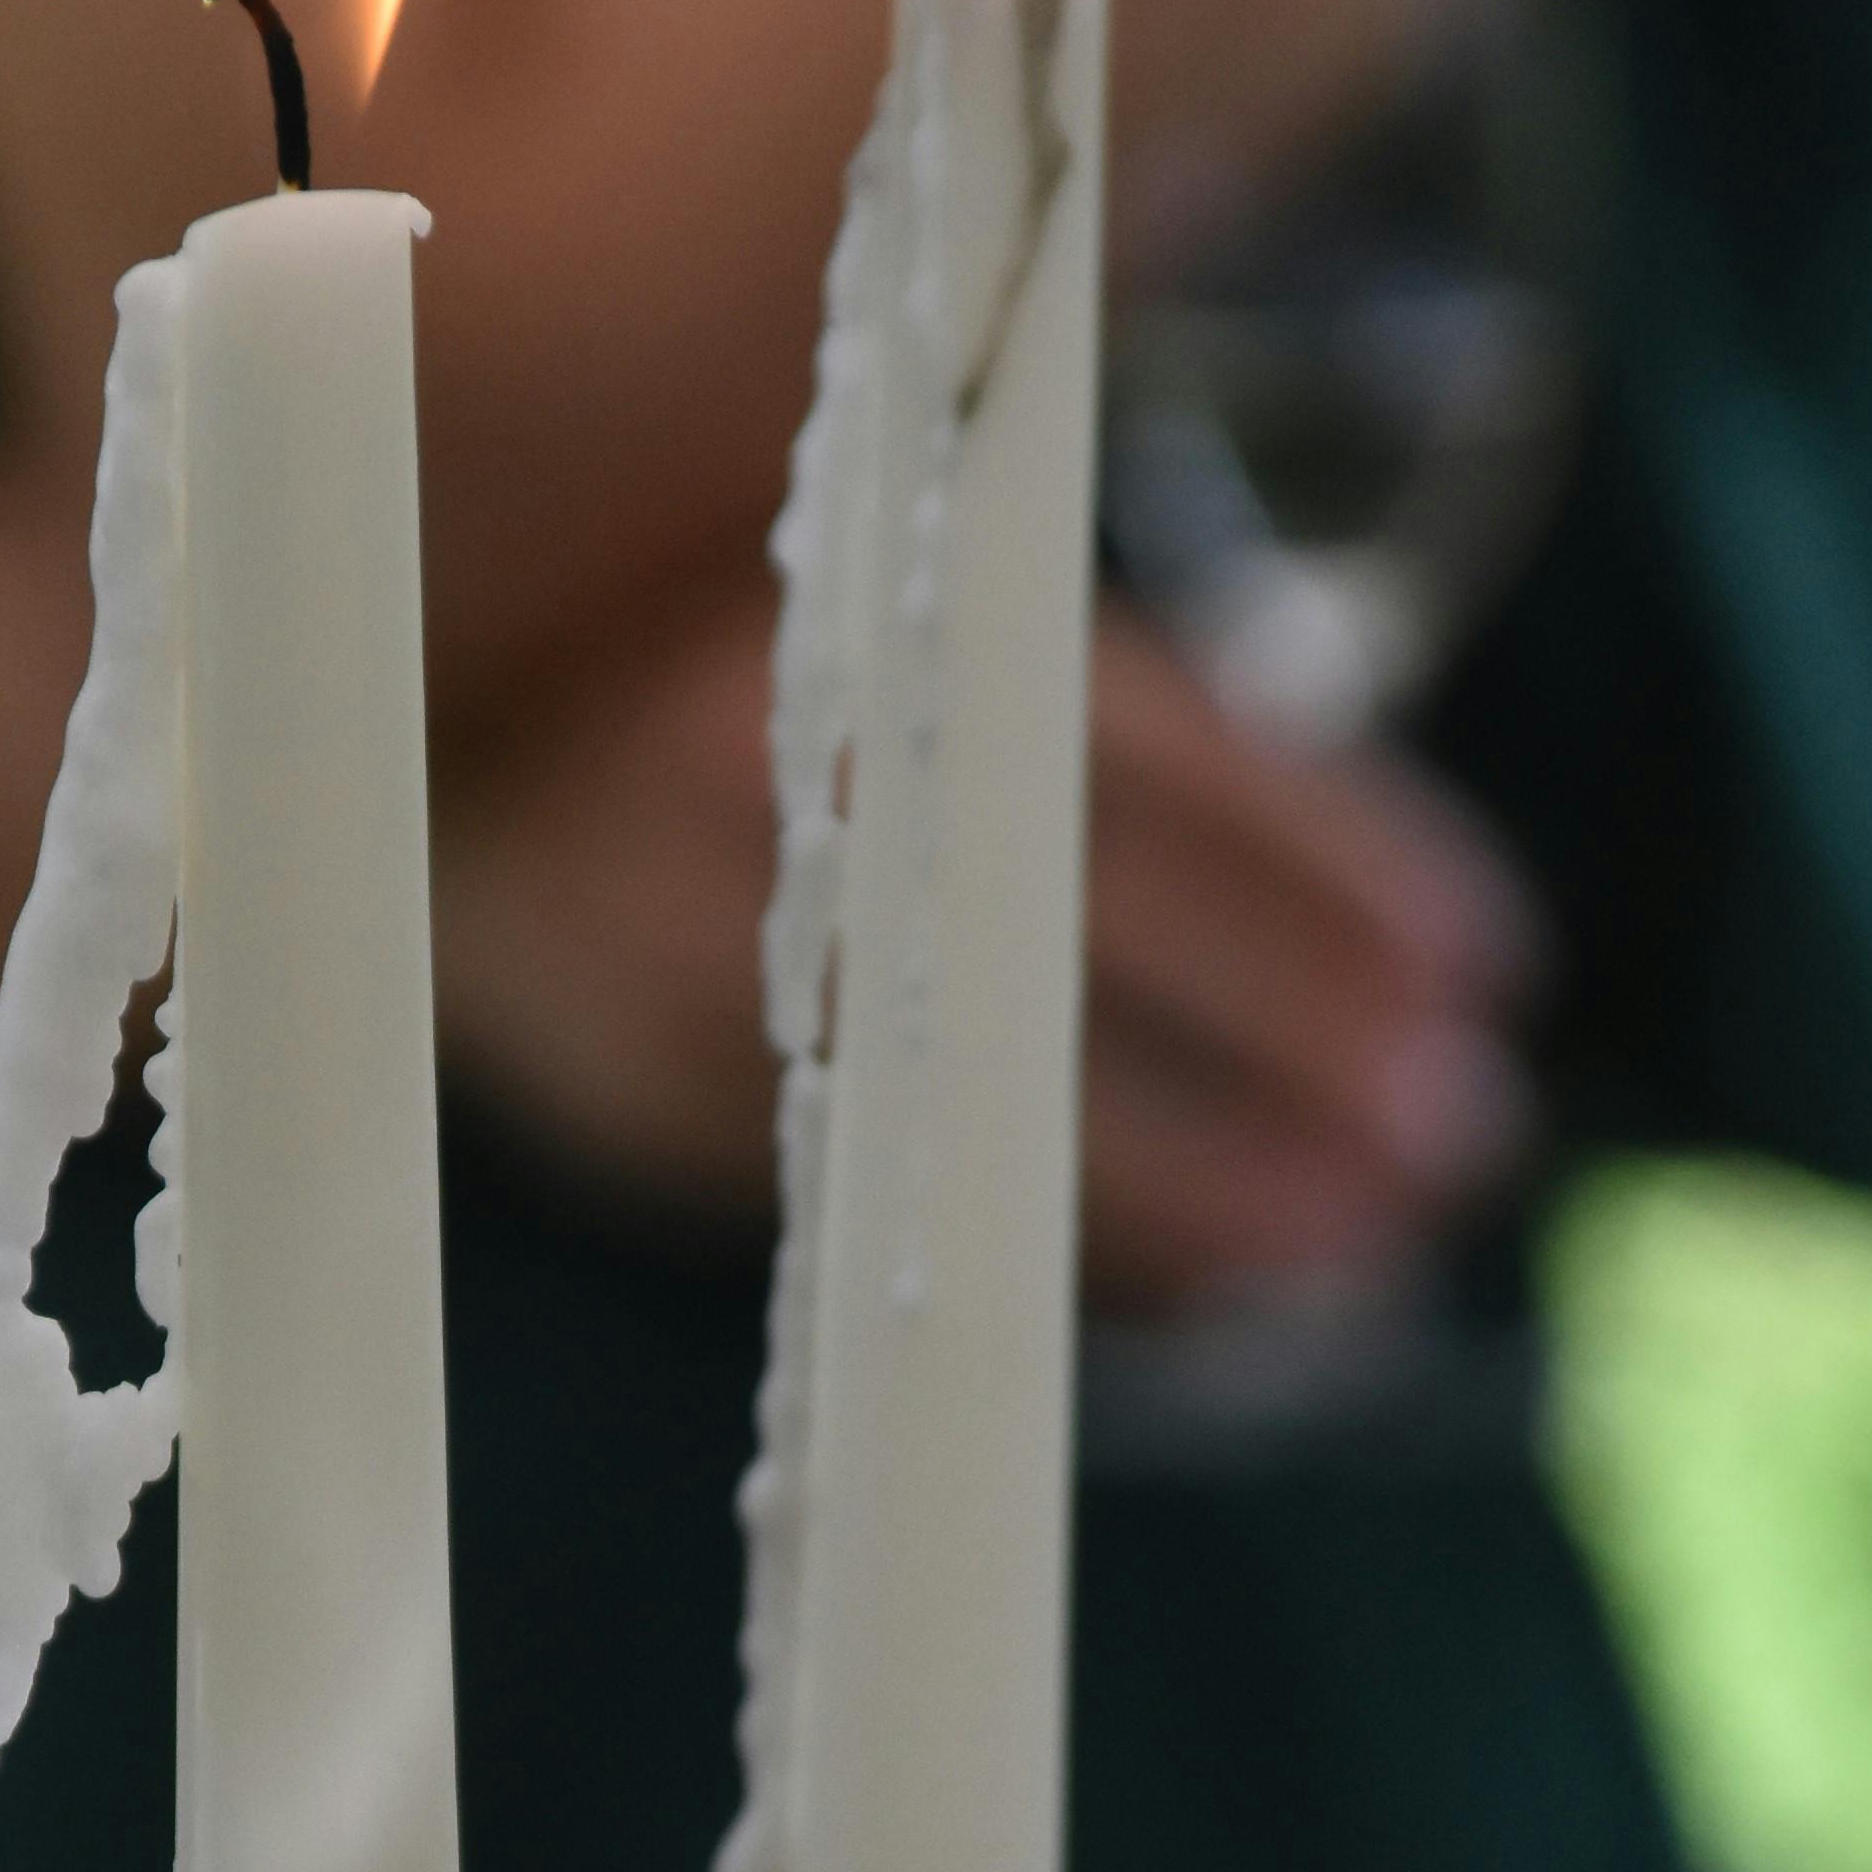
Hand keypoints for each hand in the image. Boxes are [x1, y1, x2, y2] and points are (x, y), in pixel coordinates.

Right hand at [430, 577, 1537, 1308]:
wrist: (388, 745)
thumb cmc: (692, 660)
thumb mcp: (871, 589)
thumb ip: (1066, 686)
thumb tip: (1342, 872)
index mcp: (875, 621)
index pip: (1161, 757)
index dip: (1339, 867)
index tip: (1483, 959)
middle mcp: (796, 780)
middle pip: (1104, 934)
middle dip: (1307, 1043)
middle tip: (1465, 1125)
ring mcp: (710, 949)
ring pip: (1002, 1096)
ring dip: (1213, 1184)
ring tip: (1371, 1235)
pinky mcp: (651, 1093)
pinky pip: (899, 1199)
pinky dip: (1057, 1253)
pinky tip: (1196, 1282)